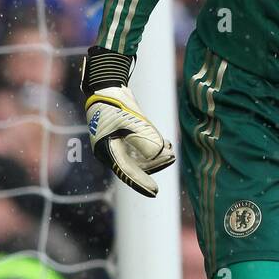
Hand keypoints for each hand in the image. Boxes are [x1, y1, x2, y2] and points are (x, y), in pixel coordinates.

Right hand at [81, 45, 174, 196]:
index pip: (126, 172)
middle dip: (154, 164)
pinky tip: (168, 144)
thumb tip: (159, 154)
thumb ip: (144, 137)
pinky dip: (154, 148)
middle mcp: (111, 151)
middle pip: (135, 166)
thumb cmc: (114, 103)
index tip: (155, 192)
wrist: (107, 86)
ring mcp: (117, 144)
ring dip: (156, 157)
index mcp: (107, 151)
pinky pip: (140, 148)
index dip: (141, 183)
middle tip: (171, 158)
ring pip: (140, 157)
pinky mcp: (124, 136)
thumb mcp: (130, 121)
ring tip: (171, 151)